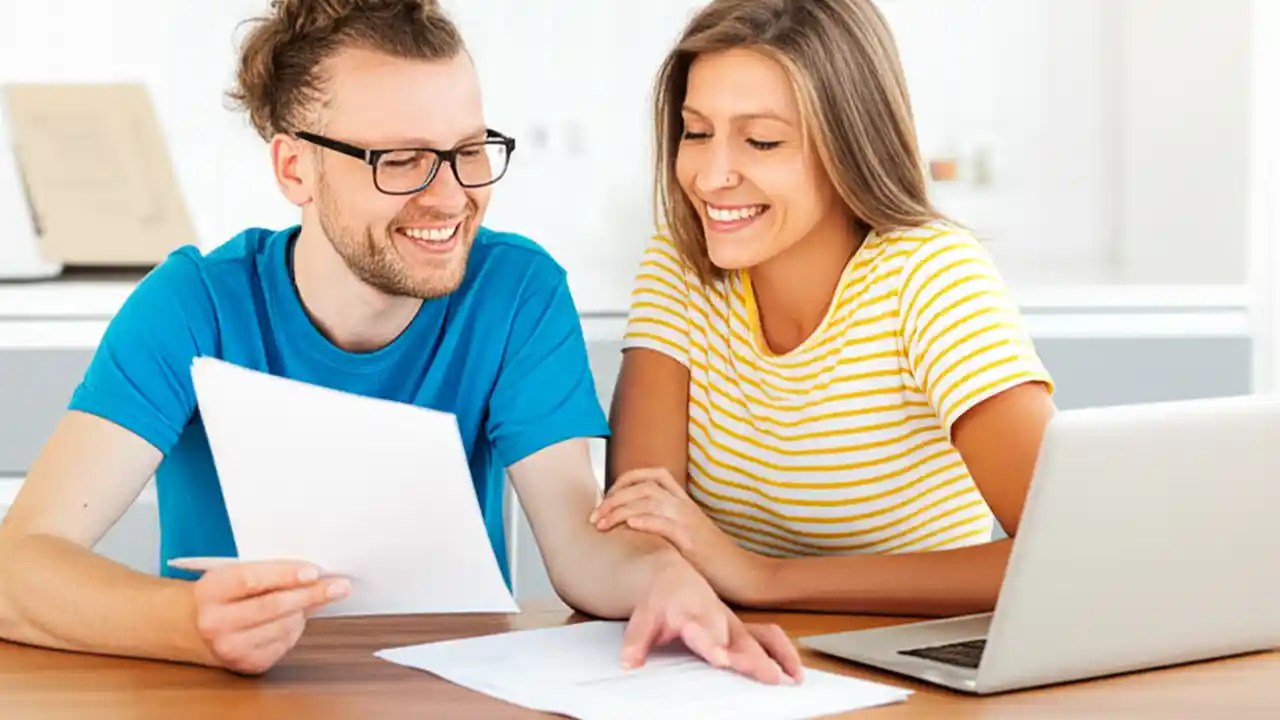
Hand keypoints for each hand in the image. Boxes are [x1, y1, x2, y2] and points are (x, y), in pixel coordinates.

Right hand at [189, 560, 349, 674]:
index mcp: (211, 590)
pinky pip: (284, 644)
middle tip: (339, 586)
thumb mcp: (235, 573)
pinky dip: (296, 629)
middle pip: (272, 607)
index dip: (285, 575)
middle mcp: (215, 622)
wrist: (197, 629)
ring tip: (313, 598)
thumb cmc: (226, 594)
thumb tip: (315, 573)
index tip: (314, 572)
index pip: (251, 580)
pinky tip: (293, 619)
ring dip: (305, 611)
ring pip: (283, 627)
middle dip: (310, 595)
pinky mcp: (247, 664)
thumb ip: (268, 571)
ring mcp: (230, 647)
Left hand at [591, 468, 769, 603]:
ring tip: (602, 524)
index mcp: (684, 502)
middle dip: (613, 498)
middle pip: (644, 486)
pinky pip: (666, 523)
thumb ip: (666, 526)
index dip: (625, 480)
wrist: (742, 574)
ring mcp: (689, 521)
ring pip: (649, 500)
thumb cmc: (713, 560)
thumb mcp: (687, 535)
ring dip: (620, 509)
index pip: (653, 474)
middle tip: (594, 516)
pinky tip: (629, 525)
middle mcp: (685, 506)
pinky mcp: (691, 541)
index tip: (607, 497)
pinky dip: (645, 520)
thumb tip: (634, 528)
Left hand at [621, 559, 802, 684]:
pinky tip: (795, 674)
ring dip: (777, 655)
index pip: (704, 633)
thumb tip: (628, 664)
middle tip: (768, 676)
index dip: (712, 645)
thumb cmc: (659, 600)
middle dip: (753, 658)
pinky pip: (770, 637)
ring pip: (762, 637)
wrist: (671, 575)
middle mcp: (718, 618)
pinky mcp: (743, 628)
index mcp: (692, 614)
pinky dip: (785, 652)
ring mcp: (734, 623)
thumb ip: (636, 641)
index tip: (721, 658)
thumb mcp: (644, 617)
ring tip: (791, 679)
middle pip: (740, 639)